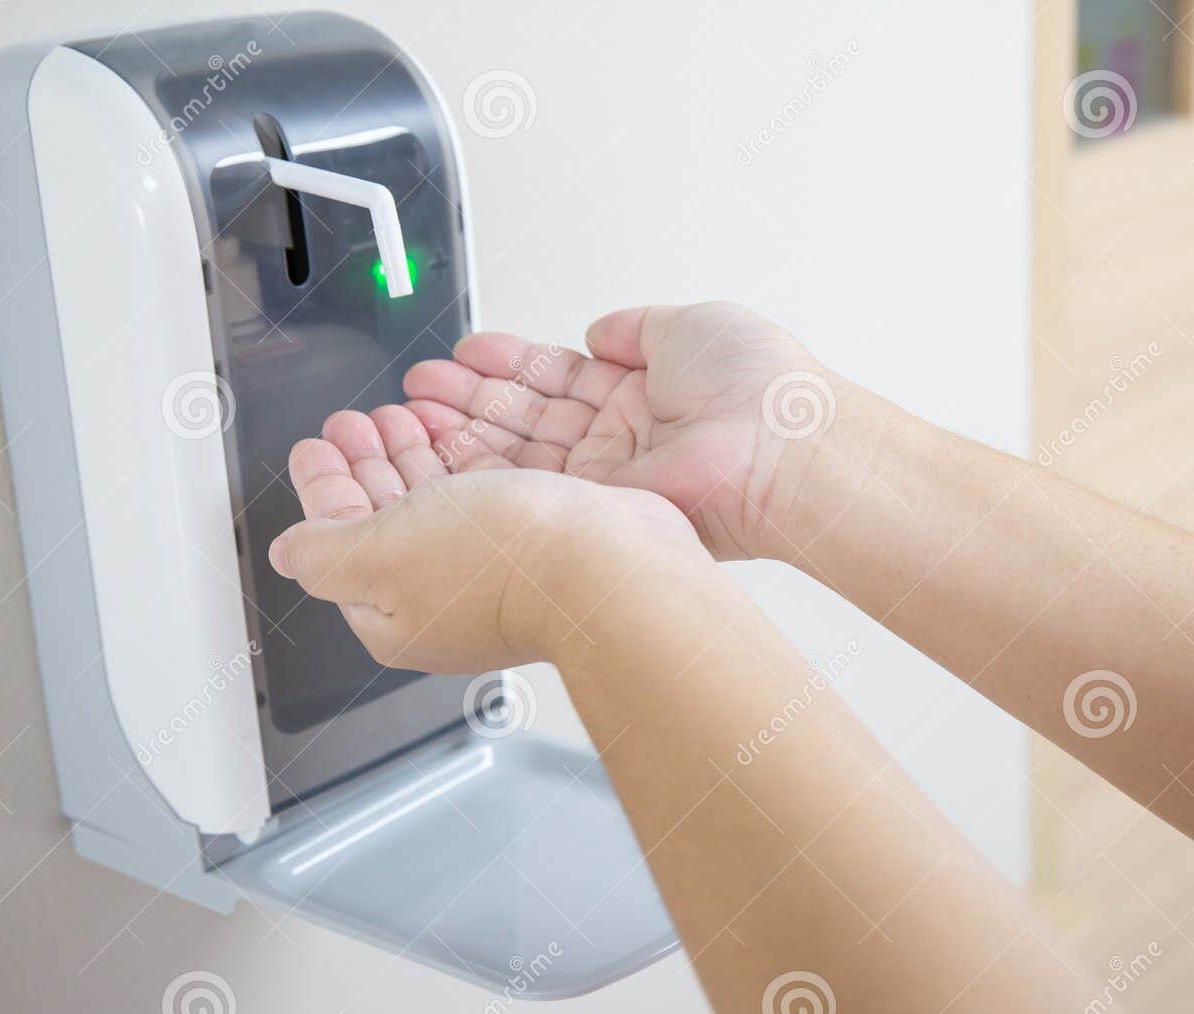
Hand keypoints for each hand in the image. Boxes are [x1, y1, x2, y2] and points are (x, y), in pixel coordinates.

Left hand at [268, 405, 705, 673]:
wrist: (609, 563)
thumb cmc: (503, 566)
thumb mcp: (379, 552)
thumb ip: (324, 551)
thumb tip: (286, 554)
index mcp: (392, 613)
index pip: (338, 542)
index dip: (324, 488)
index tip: (314, 447)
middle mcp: (443, 598)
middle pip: (386, 520)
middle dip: (367, 464)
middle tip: (352, 424)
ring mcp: (493, 572)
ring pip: (438, 503)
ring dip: (412, 453)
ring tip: (396, 416)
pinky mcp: (538, 544)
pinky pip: (486, 494)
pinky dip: (461, 457)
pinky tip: (456, 432)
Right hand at [402, 302, 852, 560]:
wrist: (781, 444)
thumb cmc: (758, 385)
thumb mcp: (689, 324)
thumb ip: (636, 327)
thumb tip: (601, 329)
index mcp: (644, 393)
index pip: (559, 377)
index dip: (509, 364)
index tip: (467, 353)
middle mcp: (623, 439)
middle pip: (530, 416)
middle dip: (471, 399)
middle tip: (420, 386)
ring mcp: (609, 479)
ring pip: (521, 452)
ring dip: (465, 431)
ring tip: (413, 412)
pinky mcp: (600, 509)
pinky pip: (533, 487)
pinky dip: (485, 469)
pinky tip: (444, 450)